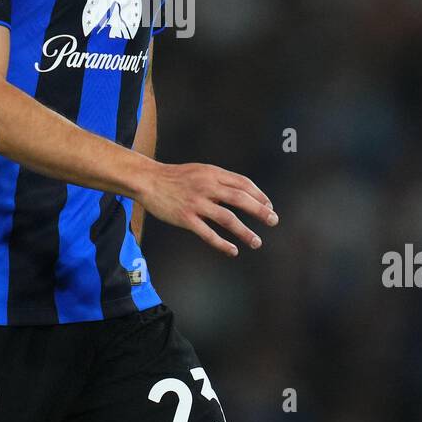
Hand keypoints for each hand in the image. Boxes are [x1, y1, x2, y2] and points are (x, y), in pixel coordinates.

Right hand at [137, 162, 277, 255]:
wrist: (148, 180)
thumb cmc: (175, 177)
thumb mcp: (200, 171)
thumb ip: (219, 180)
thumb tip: (241, 192)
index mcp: (213, 174)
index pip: (243, 183)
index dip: (259, 195)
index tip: (269, 206)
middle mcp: (207, 187)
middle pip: (240, 199)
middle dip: (260, 211)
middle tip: (273, 221)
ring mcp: (196, 203)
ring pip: (227, 218)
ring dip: (245, 232)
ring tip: (256, 242)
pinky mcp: (185, 218)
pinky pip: (207, 233)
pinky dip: (222, 243)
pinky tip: (232, 250)